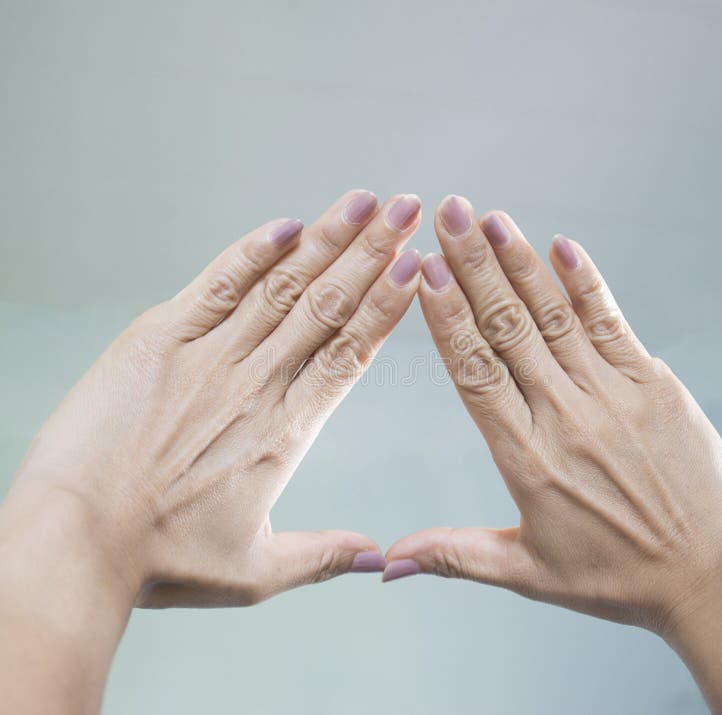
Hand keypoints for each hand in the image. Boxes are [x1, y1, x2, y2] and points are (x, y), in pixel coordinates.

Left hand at [6, 189, 422, 607]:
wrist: (74, 542)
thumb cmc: (160, 561)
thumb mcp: (254, 571)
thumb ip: (323, 554)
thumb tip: (380, 559)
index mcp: (287, 432)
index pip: (352, 353)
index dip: (387, 306)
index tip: (416, 267)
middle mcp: (257, 384)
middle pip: (328, 306)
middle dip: (373, 252)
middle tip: (409, 209)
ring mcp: (208, 356)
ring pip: (282, 286)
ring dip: (328, 240)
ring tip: (366, 202)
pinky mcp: (158, 339)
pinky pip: (215, 285)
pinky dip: (251, 252)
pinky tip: (286, 225)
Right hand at [385, 194, 721, 632]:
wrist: (712, 577)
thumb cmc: (619, 577)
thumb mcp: (528, 572)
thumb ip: (453, 555)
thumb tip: (386, 561)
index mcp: (527, 460)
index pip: (474, 372)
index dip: (446, 316)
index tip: (422, 271)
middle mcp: (566, 418)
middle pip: (507, 329)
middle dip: (473, 265)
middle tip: (447, 214)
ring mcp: (613, 396)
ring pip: (554, 317)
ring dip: (519, 263)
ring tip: (490, 219)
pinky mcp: (654, 385)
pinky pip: (612, 324)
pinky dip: (586, 283)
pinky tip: (562, 246)